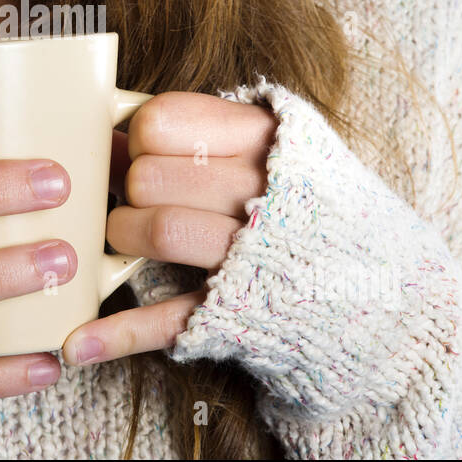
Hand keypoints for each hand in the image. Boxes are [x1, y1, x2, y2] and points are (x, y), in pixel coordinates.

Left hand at [61, 91, 277, 365]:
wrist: (381, 286)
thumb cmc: (304, 203)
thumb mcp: (268, 150)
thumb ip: (195, 134)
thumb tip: (110, 139)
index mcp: (266, 141)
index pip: (162, 121)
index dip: (139, 137)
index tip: (146, 150)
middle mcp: (264, 195)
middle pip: (150, 177)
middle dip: (129, 188)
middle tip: (138, 197)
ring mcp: (253, 258)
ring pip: (159, 230)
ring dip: (123, 234)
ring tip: (127, 236)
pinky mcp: (240, 316)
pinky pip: (170, 319)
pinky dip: (120, 333)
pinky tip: (80, 340)